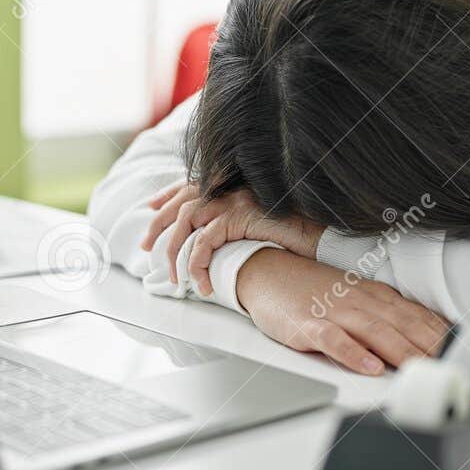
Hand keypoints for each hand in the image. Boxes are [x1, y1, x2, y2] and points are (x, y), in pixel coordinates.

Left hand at [139, 180, 322, 294]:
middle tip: (145, 246)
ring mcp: (235, 200)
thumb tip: (213, 239)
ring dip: (174, 252)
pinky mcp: (239, 217)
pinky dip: (197, 265)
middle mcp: (232, 187)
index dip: (168, 194)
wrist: (324, 237)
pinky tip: (204, 285)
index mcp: (235, 184)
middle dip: (159, 223)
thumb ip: (237, 223)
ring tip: (175, 279)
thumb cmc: (298, 236)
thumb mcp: (261, 224)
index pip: (191, 184)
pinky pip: (204, 242)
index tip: (152, 208)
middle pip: (181, 200)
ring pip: (186, 222)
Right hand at [234, 249, 448, 375]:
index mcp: (375, 296)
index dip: (441, 335)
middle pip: (403, 325)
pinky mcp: (309, 324)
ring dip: (401, 351)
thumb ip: (387, 316)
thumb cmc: (313, 291)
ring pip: (375, 332)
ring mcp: (335, 311)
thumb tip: (422, 336)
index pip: (416, 316)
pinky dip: (353, 353)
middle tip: (453, 367)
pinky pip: (334, 340)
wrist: (268, 273)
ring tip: (421, 370)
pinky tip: (369, 367)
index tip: (464, 353)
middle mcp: (360, 301)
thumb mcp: (356, 297)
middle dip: (430, 346)